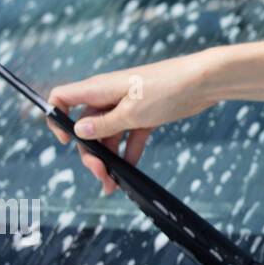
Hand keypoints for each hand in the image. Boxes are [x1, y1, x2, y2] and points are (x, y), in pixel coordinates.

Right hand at [43, 50, 219, 195]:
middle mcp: (109, 95)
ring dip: (109, 158)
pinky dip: (128, 151)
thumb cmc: (167, 89)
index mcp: (99, 89)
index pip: (63, 97)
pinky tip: (129, 171)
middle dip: (90, 152)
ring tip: (114, 183)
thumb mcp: (132, 112)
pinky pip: (130, 135)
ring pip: (109, 134)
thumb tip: (78, 131)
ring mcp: (128, 104)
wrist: (206, 81)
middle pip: (87, 126)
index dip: (57, 119)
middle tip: (101, 175)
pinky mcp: (146, 113)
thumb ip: (104, 124)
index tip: (67, 142)